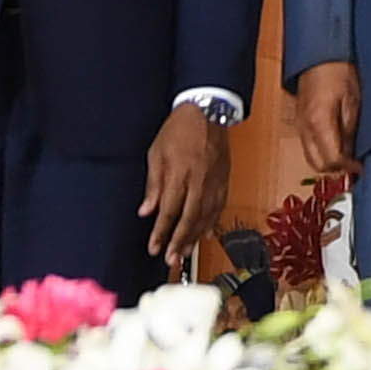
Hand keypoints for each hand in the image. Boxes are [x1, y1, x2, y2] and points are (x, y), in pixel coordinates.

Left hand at [140, 104, 230, 285]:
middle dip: (179, 241)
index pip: (169, 211)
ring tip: (185, 253)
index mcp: (179, 174)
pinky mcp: (224, 179)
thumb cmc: (179, 129)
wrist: (208, 110)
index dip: (161, 232)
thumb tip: (146, 210)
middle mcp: (199, 181)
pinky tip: (205, 234)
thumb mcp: (156, 153)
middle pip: (189, 218)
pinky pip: (219, 206)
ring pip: (206, 216)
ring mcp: (214, 181)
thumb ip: (153, 184)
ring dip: (194, 237)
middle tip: (170, 260)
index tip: (154, 248)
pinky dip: (212, 222)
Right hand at [288, 61, 360, 187]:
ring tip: (349, 155)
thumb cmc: (337, 69)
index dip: (349, 167)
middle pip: (318, 165)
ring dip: (329, 161)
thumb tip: (354, 152)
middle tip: (356, 165)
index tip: (362, 167)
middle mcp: (305, 127)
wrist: (318, 53)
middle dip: (337, 168)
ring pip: (312, 157)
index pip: (332, 159)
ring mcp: (299, 125)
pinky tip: (338, 143)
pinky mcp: (300, 121)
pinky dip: (322, 151)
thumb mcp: (353, 99)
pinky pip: (309, 145)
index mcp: (319, 122)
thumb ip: (351, 129)